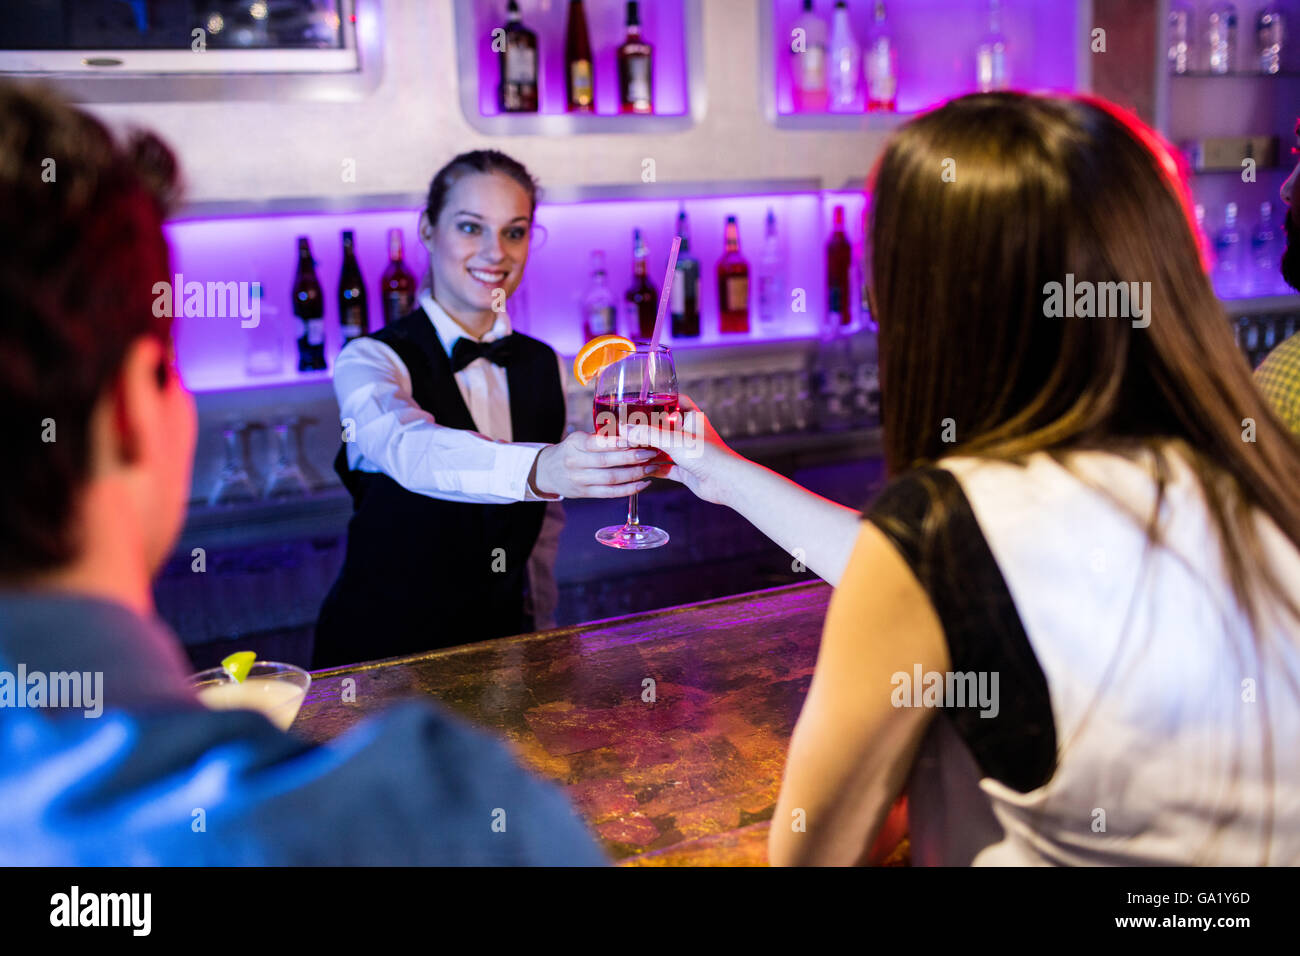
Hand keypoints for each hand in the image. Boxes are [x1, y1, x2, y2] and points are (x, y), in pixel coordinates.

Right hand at [530, 430, 661, 498]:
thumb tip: (632, 429)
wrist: (548, 472)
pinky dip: (629, 489)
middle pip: (607, 461)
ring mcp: (579, 479)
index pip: (599, 442)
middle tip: (651, 452)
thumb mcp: (580, 438)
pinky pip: (610, 493)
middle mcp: (575, 462)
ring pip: (611, 479)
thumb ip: (602, 436)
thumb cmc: (571, 451)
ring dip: (634, 474)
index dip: (620, 442)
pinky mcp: (585, 493)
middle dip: (632, 457)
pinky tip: (643, 484)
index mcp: (575, 443)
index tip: (639, 438)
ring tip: (651, 467)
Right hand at [621, 394, 741, 505]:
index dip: (663, 398)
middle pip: (666, 425)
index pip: (677, 400)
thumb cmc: (708, 455)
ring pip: (664, 448)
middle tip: (629, 426)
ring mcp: (688, 452)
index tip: (645, 398)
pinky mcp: (686, 470)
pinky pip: (666, 467)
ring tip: (628, 447)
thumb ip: (648, 434)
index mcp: (693, 418)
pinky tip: (640, 468)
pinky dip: (654, 468)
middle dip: (648, 427)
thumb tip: (625, 430)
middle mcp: (691, 433)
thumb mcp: (673, 440)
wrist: (726, 482)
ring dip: (648, 449)